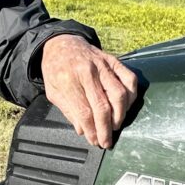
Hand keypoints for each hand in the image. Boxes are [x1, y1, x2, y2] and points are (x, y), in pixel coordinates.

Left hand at [39, 34, 138, 149]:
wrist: (61, 42)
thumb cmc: (55, 68)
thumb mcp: (52, 91)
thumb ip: (68, 111)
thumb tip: (83, 130)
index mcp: (68, 80)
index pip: (84, 112)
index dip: (92, 130)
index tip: (95, 141)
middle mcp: (88, 72)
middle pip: (103, 106)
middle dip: (106, 129)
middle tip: (107, 141)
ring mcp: (103, 65)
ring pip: (119, 94)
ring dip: (120, 115)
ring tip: (116, 126)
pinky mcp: (114, 60)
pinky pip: (129, 79)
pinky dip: (131, 95)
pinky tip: (126, 106)